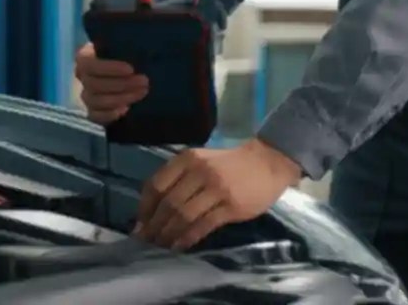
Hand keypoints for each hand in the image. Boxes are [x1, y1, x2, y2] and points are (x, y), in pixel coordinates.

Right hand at [74, 42, 147, 123]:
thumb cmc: (130, 55)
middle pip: (93, 84)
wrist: (133, 74)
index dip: (109, 68)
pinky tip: (125, 110)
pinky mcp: (92, 111)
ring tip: (141, 93)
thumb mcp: (127, 46)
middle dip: (121, 84)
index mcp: (85, 56)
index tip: (131, 69)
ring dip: (120, 98)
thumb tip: (139, 46)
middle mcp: (82, 76)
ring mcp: (86, 95)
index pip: (90, 64)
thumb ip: (127, 46)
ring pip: (95, 101)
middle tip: (144, 81)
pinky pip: (95, 116)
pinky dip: (109, 115)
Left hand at [134, 138, 302, 249]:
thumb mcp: (200, 161)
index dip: (144, 209)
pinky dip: (188, 238)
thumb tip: (152, 211)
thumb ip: (178, 180)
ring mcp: (216, 188)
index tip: (139, 225)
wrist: (267, 162)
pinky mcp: (231, 206)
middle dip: (154, 226)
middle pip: (168, 204)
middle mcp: (199, 171)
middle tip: (146, 242)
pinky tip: (180, 247)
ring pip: (184, 215)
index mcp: (187, 159)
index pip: (156, 185)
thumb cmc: (229, 165)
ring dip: (169, 235)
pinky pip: (203, 225)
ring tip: (161, 247)